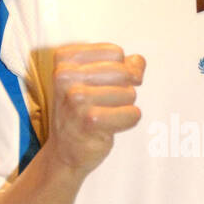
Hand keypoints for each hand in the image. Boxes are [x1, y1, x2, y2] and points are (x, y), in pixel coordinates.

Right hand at [48, 43, 144, 176]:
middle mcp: (65, 76)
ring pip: (129, 93)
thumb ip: (120, 65)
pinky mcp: (91, 121)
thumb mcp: (93, 80)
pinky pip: (132, 114)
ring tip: (106, 114)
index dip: (121, 68)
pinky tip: (111, 126)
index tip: (108, 83)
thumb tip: (138, 62)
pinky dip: (128, 120)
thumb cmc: (81, 111)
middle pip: (124, 71)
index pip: (115, 52)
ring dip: (124, 106)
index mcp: (64, 60)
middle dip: (124, 88)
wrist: (65, 150)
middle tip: (108, 102)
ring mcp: (76, 99)